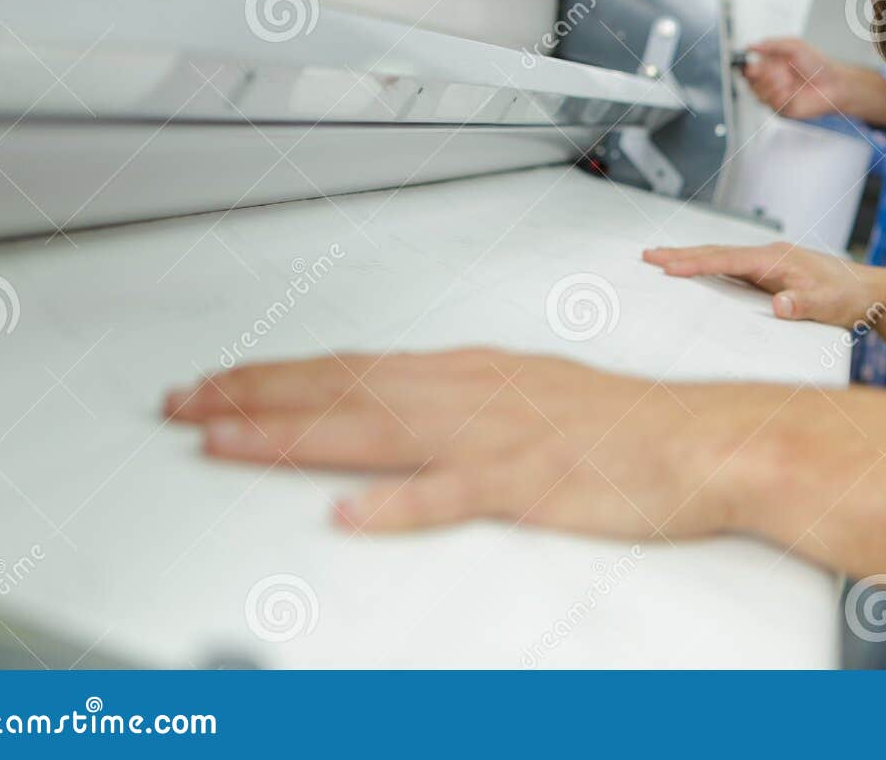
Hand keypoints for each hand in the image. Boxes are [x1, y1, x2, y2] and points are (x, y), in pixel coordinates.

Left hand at [163, 348, 739, 535]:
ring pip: (376, 431)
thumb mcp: (531, 394)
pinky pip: (454, 495)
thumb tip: (402, 406)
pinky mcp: (528, 483)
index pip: (352, 367)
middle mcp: (470, 394)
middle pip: (345, 391)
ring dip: (295, 436)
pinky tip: (354, 517)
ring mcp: (496, 437)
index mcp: (469, 371)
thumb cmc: (624, 424)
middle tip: (185, 404)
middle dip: (256, 397)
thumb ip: (463, 402)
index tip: (218, 385)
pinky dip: (401, 505)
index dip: (276, 377)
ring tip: (226, 442)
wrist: (700, 439)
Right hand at [643, 241, 878, 329]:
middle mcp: (768, 255)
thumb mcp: (828, 305)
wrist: (868, 292)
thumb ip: (803, 306)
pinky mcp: (768, 273)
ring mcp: (767, 263)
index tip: (668, 266)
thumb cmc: (848, 296)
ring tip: (658, 258)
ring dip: (690, 257)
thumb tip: (779, 305)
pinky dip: (707, 266)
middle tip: (648, 256)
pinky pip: (730, 267)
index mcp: (776, 259)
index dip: (697, 263)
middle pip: (716, 252)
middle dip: (681, 254)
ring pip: (720, 257)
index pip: (728, 260)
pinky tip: (693, 271)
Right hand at [740, 38, 885, 125]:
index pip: (749, 68)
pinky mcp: (782, 108)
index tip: (746, 63)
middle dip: (760, 74)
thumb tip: (750, 45)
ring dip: (771, 85)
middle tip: (774, 70)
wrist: (833, 84)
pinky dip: (778, 95)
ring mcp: (776, 96)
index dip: (745, 66)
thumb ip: (771, 44)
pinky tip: (789, 90)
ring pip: (758, 93)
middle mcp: (772, 81)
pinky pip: (770, 104)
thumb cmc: (818, 65)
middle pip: (750, 82)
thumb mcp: (794, 46)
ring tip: (787, 79)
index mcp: (771, 65)